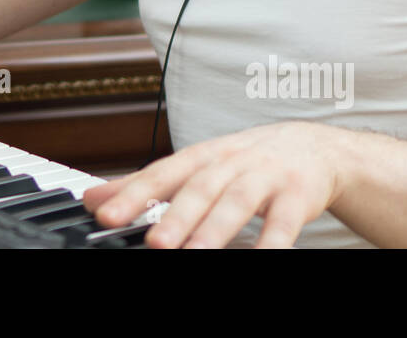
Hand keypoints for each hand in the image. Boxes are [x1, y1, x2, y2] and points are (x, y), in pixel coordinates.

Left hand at [82, 121, 347, 247]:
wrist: (314, 147)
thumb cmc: (245, 161)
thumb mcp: (195, 166)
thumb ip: (145, 185)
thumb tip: (93, 198)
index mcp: (201, 156)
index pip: (162, 173)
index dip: (132, 193)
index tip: (105, 215)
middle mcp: (231, 162)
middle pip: (200, 187)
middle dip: (176, 216)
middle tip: (154, 243)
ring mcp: (266, 176)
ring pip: (238, 202)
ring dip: (216, 229)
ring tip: (194, 254)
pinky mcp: (298, 196)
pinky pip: (284, 222)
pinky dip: (272, 242)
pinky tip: (261, 259)